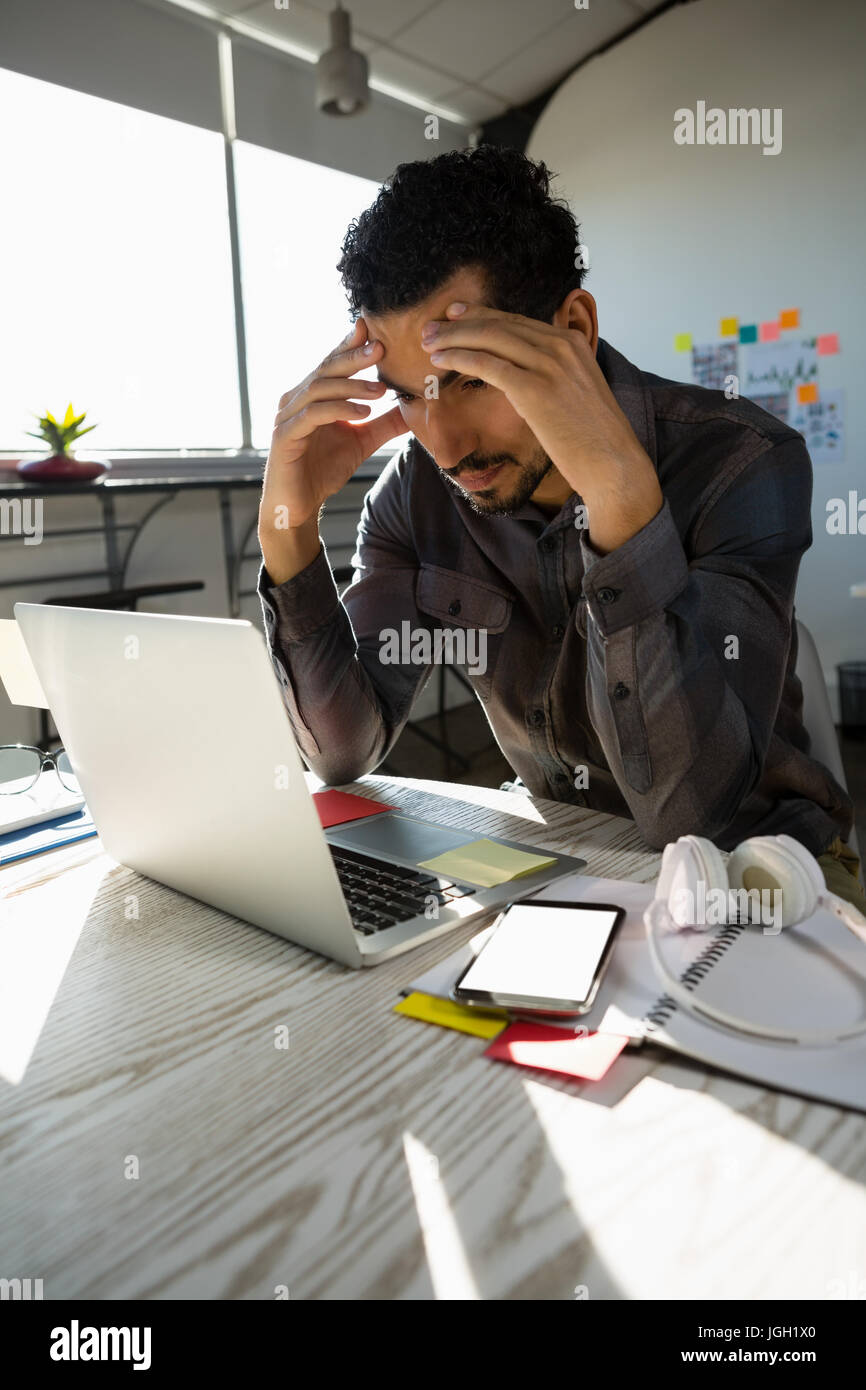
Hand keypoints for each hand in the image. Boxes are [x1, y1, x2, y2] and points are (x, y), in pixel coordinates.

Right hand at [259, 318, 404, 537]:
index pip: (332, 363)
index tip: (372, 328)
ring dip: (352, 385)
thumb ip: (384, 423)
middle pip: (326, 368)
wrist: (298, 505)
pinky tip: (363, 412)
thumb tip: (415, 408)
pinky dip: (339, 410)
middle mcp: (295, 399)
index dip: (350, 344)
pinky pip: (313, 415)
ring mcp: (287, 417)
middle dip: (354, 356)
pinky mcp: (285, 436)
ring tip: (380, 389)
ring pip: (320, 389)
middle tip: (381, 347)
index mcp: (310, 395)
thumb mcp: (361, 441)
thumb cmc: (323, 470)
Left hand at [421, 302, 662, 550]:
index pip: (517, 321)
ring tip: (428, 343)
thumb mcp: (576, 392)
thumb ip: (554, 375)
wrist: (613, 463)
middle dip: (460, 324)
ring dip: (453, 339)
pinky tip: (440, 361)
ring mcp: (548, 365)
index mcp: (572, 342)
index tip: (457, 315)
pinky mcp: (534, 389)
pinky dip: (460, 358)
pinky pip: (488, 365)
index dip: (482, 315)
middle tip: (431, 327)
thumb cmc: (593, 438)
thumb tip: (524, 377)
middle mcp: (561, 346)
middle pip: (500, 324)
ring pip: (490, 339)